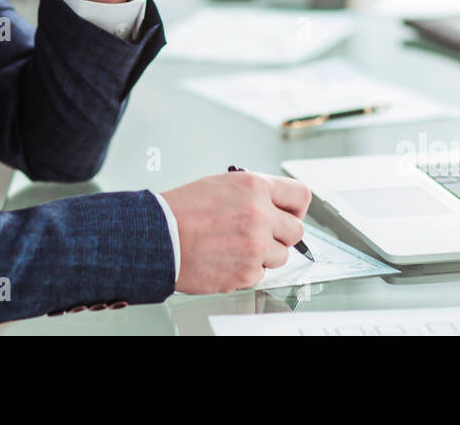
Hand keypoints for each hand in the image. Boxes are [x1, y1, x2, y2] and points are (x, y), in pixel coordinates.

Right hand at [161, 171, 310, 293]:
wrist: (158, 237)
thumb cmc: (182, 211)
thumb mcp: (222, 185)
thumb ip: (254, 195)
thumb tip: (275, 208)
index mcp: (255, 187)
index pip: (301, 196)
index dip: (295, 209)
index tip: (288, 216)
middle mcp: (260, 214)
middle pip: (296, 231)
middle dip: (280, 235)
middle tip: (262, 236)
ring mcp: (256, 245)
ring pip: (280, 256)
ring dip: (263, 255)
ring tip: (234, 247)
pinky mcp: (247, 272)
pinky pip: (260, 274)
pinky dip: (246, 270)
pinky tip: (225, 259)